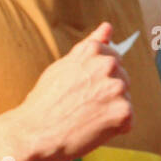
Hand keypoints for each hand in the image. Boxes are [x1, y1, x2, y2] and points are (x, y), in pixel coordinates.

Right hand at [9, 22, 132, 160]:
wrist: (34, 132)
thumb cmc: (44, 101)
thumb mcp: (64, 66)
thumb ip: (90, 46)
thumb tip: (108, 27)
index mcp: (93, 50)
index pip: (114, 60)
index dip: (98, 79)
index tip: (83, 89)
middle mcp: (108, 64)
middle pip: (122, 80)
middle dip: (107, 94)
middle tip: (81, 106)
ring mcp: (117, 88)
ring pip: (124, 100)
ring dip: (110, 111)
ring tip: (84, 118)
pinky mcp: (123, 111)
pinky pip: (127, 121)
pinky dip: (114, 129)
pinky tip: (92, 129)